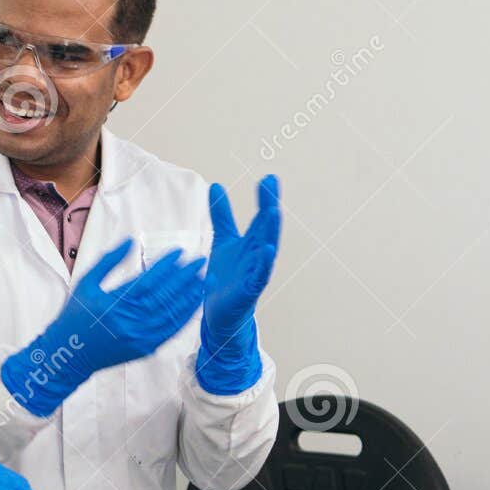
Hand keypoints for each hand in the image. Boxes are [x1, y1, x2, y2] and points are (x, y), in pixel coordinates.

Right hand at [0, 238, 206, 417]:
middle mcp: (129, 322)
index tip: (180, 252)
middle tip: (201, 261)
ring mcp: (139, 338)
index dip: (166, 266)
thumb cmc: (76, 315)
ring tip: (205, 280)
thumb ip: (108, 261)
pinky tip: (195, 303)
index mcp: (113, 304)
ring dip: (191, 296)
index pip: (147, 281)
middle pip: (164, 296)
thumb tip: (131, 241)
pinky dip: (185, 316)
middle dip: (185, 277)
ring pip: (172, 314)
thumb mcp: (86, 283)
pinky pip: (171, 330)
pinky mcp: (145, 349)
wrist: (69, 355)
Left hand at [197, 175, 280, 394]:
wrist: (219, 313)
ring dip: (270, 231)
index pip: (260, 217)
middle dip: (269, 207)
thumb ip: (222, 215)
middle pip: (265, 229)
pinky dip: (263, 263)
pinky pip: (258, 276)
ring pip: (266, 250)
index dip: (264, 198)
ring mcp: (255, 274)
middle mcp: (257, 256)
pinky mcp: (248, 291)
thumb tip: (216, 185)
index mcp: (252, 243)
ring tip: (273, 211)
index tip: (269, 176)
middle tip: (271, 186)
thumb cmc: (226, 276)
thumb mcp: (222, 240)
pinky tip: (266, 249)